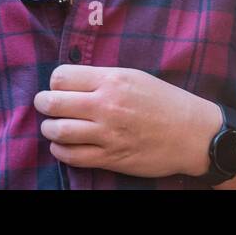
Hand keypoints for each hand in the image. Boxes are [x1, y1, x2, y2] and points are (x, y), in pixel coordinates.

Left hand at [34, 65, 218, 178]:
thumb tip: (71, 80)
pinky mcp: (111, 158)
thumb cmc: (165, 101)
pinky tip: (63, 146)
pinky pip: (72, 156)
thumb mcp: (134, 77)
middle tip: (44, 105)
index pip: (61, 77)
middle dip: (43, 103)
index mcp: (112, 80)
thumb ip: (102, 77)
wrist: (192, 133)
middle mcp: (106, 106)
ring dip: (49, 128)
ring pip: (58, 131)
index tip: (58, 87)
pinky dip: (60, 151)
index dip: (54, 82)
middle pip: (53, 103)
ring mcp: (107, 134)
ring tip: (52, 127)